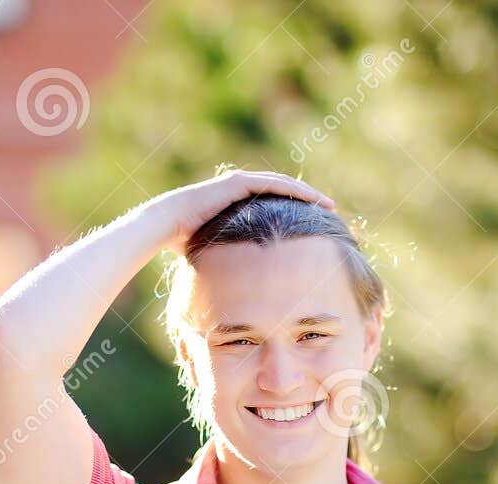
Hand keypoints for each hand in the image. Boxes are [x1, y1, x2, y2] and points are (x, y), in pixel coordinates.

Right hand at [147, 169, 335, 253]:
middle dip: (308, 201)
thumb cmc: (184, 242)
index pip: (274, 206)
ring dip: (308, 194)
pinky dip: (295, 190)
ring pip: (283, 186)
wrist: (166, 224)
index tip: (315, 226)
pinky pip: (274, 185)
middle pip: (283, 193)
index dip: (296, 213)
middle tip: (330, 213)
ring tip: (329, 205)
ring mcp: (241, 183)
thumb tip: (237, 287)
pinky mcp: (239, 183)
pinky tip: (313, 199)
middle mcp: (241, 189)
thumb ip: (229, 259)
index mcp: (238, 204)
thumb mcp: (216, 251)